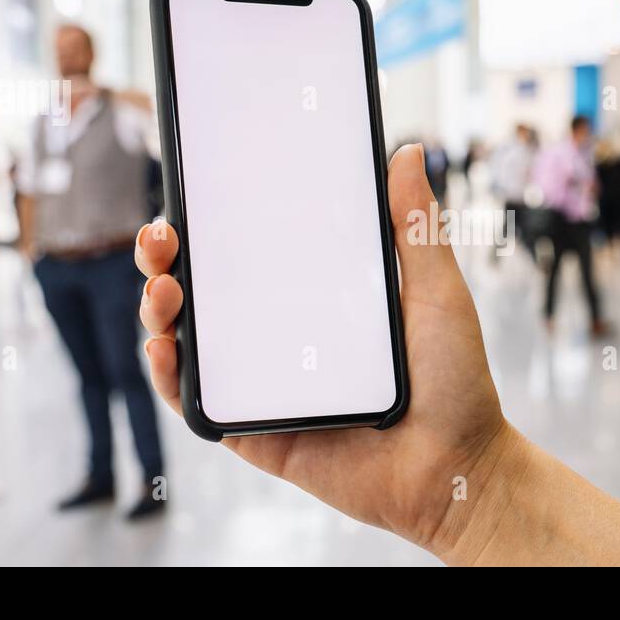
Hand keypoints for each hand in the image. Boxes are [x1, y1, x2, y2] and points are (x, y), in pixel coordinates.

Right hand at [135, 144, 516, 557]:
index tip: (191, 191)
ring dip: (161, 311)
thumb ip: (415, 228)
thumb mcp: (436, 292)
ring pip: (192, 344)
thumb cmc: (455, 382)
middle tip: (162, 236)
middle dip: (168, 260)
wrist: (458, 469)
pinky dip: (171, 378)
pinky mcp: (258, 433)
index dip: (212, 225)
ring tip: (163, 289)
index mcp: (317, 301)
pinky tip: (165, 349)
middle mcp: (282, 339)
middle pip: (207, 293)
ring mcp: (266, 385)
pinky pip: (199, 406)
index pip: (251, 254)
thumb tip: (409, 150)